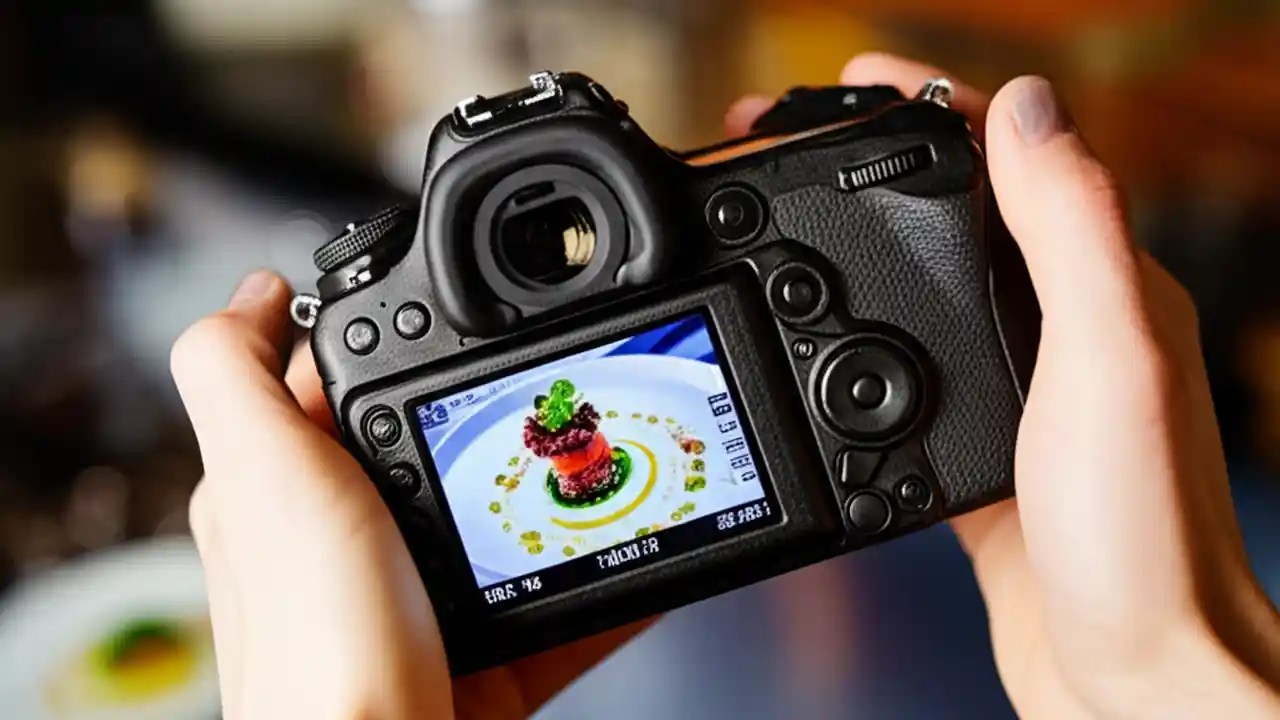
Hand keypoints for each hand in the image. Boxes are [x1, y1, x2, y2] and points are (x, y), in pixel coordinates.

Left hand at [172, 274, 648, 719]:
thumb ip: (237, 373)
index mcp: (285, 491)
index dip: (395, 346)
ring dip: (549, 502)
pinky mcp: (473, 657)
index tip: (461, 321)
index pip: (336, 383)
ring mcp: (413, 602)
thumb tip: (256, 290)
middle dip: (492, 424)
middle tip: (560, 396)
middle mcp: (344, 545)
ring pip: (492, 528)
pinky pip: (546, 605)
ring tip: (607, 468)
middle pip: (430, 451)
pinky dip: (592, 585)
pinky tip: (633, 564)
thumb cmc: (318, 647)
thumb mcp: (266, 478)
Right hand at [729, 53, 1279, 716]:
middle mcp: (1066, 327)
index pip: (1010, 154)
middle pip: (958, 209)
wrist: (1127, 678)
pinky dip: (862, 341)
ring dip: (862, 238)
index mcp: (1100, 286)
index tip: (846, 79)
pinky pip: (910, 373)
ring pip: (928, 286)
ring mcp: (1021, 389)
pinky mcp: (982, 449)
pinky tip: (825, 347)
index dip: (924, 103)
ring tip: (795, 215)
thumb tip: (1027, 102)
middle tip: (793, 138)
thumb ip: (1071, 227)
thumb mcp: (1107, 360)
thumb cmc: (1139, 538)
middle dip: (874, 158)